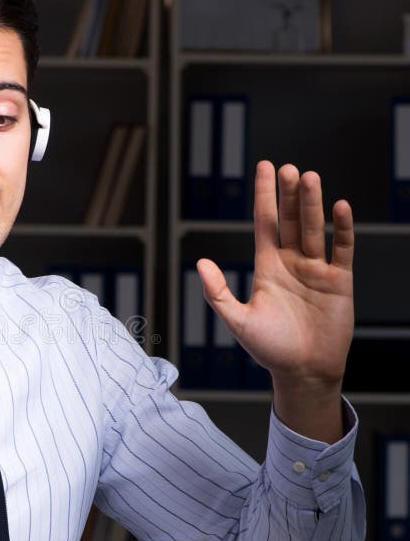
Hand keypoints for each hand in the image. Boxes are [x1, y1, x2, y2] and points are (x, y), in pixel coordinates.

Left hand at [197, 161, 353, 439]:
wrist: (303, 372)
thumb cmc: (269, 349)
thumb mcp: (237, 320)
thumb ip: (217, 292)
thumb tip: (200, 263)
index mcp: (267, 267)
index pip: (265, 222)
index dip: (264, 196)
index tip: (266, 167)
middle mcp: (292, 263)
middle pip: (290, 220)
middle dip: (288, 194)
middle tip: (288, 169)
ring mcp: (316, 270)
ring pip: (314, 229)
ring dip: (312, 204)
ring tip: (310, 178)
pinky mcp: (340, 282)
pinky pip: (341, 249)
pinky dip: (341, 229)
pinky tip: (339, 207)